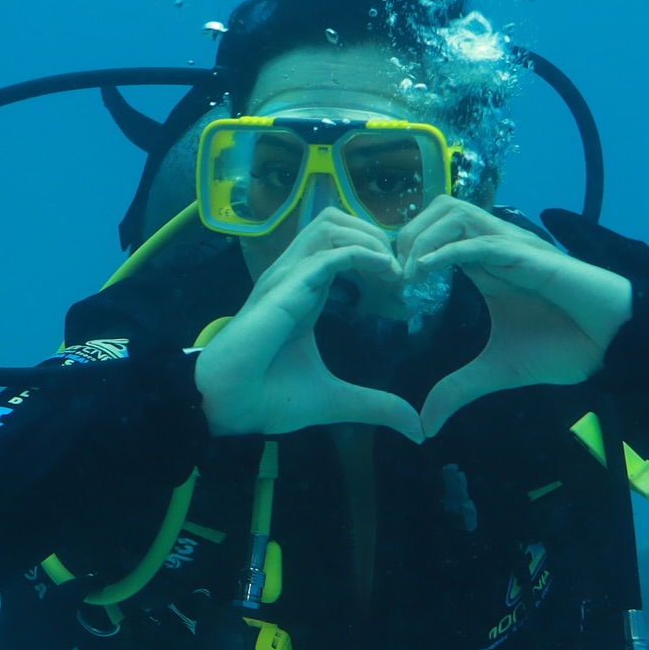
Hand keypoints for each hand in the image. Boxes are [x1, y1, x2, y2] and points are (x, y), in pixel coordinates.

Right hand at [195, 210, 424, 441]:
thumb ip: (375, 405)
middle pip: (336, 221)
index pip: (339, 245)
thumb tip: (416, 428)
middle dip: (375, 235)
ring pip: (330, 224)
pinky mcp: (285, 289)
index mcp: (303, 293)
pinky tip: (387, 272)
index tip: (403, 283)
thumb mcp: (335, 399)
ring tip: (394, 270)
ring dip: (370, 239)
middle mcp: (293, 277)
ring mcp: (286, 278)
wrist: (232, 409)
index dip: (375, 252)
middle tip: (403, 270)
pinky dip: (362, 254)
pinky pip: (328, 254)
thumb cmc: (269, 398)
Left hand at [397, 196, 632, 435]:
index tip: (383, 285)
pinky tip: (424, 270)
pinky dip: (449, 250)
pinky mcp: (531, 256)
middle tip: (389, 276)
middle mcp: (494, 248)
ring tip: (405, 275)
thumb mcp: (496, 372)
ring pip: (457, 213)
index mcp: (483, 265)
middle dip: (405, 236)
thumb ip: (457, 390)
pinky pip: (484, 240)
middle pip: (438, 210)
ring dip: (422, 238)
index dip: (403, 251)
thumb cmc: (565, 347)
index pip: (433, 235)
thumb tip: (425, 425)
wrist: (612, 346)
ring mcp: (513, 247)